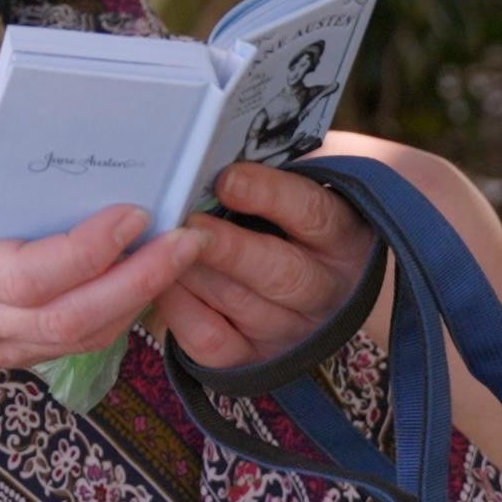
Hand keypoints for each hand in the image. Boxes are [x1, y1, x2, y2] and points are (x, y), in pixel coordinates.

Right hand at [0, 148, 208, 368]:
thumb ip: (12, 164)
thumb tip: (91, 146)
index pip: (27, 273)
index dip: (87, 251)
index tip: (134, 213)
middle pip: (65, 317)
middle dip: (136, 281)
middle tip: (185, 241)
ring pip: (77, 338)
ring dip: (137, 300)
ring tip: (180, 256)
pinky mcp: (6, 354)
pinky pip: (73, 344)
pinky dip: (118, 314)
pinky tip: (147, 279)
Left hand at [154, 160, 380, 371]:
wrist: (303, 279)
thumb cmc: (288, 215)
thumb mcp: (301, 183)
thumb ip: (275, 166)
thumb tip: (221, 142)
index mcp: (342, 236)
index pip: (311, 214)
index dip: (269, 196)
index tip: (226, 178)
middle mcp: (324, 289)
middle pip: (279, 272)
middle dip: (228, 248)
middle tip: (187, 224)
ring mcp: (290, 330)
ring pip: (241, 305)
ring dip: (196, 275)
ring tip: (161, 247)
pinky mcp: (253, 358)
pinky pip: (213, 342)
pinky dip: (181, 312)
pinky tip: (159, 281)